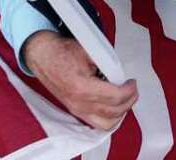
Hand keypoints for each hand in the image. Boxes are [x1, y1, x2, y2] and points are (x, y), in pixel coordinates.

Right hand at [21, 32, 138, 129]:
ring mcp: (76, 110)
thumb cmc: (62, 52)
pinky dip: (110, 118)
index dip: (129, 90)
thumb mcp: (88, 51)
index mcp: (82, 87)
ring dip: (121, 112)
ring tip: (126, 98)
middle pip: (113, 112)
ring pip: (106, 123)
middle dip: (129, 101)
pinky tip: (115, 106)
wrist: (42, 56)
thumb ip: (107, 64)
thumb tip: (121, 73)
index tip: (132, 82)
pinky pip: (97, 123)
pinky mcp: (75, 111)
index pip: (114, 97)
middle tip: (133, 89)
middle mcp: (78, 103)